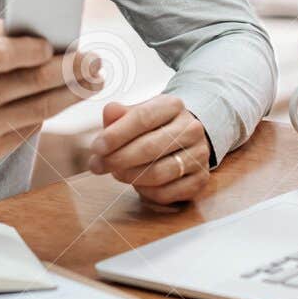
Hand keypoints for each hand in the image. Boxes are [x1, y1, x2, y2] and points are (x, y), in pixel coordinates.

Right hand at [0, 18, 101, 188]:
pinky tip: (68, 98)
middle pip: (29, 83)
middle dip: (69, 70)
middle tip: (95, 60)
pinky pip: (30, 128)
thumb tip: (33, 28)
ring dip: (73, 94)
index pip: (0, 56)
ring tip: (95, 81)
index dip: (31, 49)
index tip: (55, 43)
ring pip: (39, 110)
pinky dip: (52, 111)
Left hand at [88, 95, 209, 203]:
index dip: (116, 135)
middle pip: (149, 148)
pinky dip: (145, 192)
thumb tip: (109, 112)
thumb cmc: (153, 127)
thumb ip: (119, 114)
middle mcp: (191, 128)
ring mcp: (199, 155)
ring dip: (129, 176)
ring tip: (115, 173)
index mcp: (174, 105)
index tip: (96, 147)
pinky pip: (166, 193)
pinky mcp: (200, 179)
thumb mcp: (137, 113)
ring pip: (158, 173)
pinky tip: (136, 183)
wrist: (185, 138)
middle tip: (98, 165)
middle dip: (118, 159)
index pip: (143, 118)